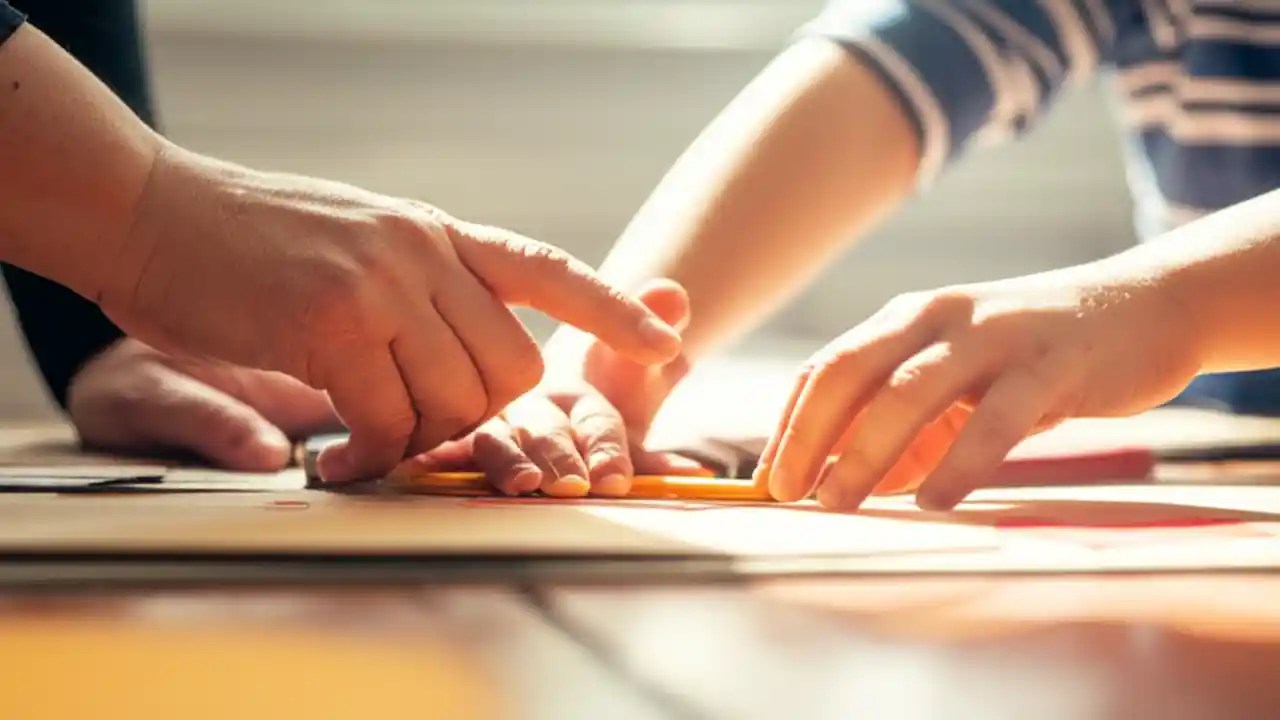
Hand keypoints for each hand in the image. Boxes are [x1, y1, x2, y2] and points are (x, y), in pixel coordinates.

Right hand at [94, 144, 681, 482]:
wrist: (151, 215)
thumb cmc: (256, 243)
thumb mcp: (366, 239)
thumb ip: (428, 281)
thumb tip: (484, 337)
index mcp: (439, 231)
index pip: (550, 269)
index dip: (615, 309)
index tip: (667, 340)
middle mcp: (423, 251)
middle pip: (512, 367)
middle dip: (478, 417)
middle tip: (416, 425)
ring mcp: (380, 283)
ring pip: (456, 399)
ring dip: (418, 440)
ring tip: (366, 440)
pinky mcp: (329, 324)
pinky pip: (388, 420)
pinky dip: (371, 456)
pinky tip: (337, 457)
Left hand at [753, 270, 1202, 510]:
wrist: (1149, 306)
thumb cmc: (1040, 355)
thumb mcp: (965, 382)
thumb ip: (916, 430)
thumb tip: (863, 484)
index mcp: (910, 318)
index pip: (828, 367)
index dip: (790, 422)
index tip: (765, 477)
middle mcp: (940, 317)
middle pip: (850, 372)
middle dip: (808, 435)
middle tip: (785, 492)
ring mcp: (994, 337)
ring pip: (909, 393)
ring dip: (865, 451)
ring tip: (837, 502)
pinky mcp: (1051, 366)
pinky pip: (994, 419)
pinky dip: (957, 462)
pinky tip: (930, 501)